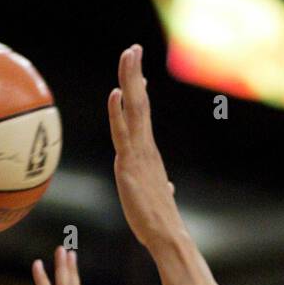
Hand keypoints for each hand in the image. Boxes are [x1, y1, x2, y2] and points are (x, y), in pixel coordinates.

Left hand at [108, 45, 181, 250]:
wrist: (167, 236)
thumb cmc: (161, 222)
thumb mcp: (158, 199)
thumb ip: (160, 188)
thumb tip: (167, 188)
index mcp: (149, 154)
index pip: (143, 117)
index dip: (139, 93)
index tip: (139, 74)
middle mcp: (146, 148)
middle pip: (140, 104)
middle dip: (136, 74)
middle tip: (134, 48)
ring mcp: (139, 155)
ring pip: (134, 110)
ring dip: (130, 81)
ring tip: (129, 55)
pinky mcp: (130, 166)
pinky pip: (123, 134)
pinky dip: (118, 112)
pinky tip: (116, 93)